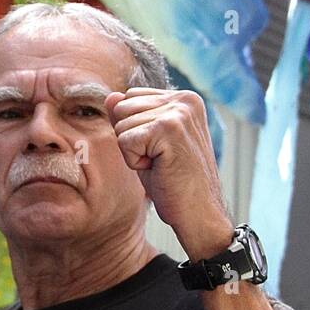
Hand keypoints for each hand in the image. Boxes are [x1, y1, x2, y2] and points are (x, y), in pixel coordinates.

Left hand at [104, 87, 233, 258]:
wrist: (199, 213)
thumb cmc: (174, 183)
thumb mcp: (147, 145)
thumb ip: (130, 117)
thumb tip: (110, 96)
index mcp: (184, 99)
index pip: (130, 98)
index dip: (135, 130)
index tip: (160, 150)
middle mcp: (184, 99)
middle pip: (122, 108)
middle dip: (131, 140)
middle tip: (160, 160)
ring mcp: (179, 112)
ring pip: (121, 125)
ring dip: (134, 152)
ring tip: (161, 164)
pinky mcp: (169, 128)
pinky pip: (125, 141)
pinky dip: (135, 162)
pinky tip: (159, 169)